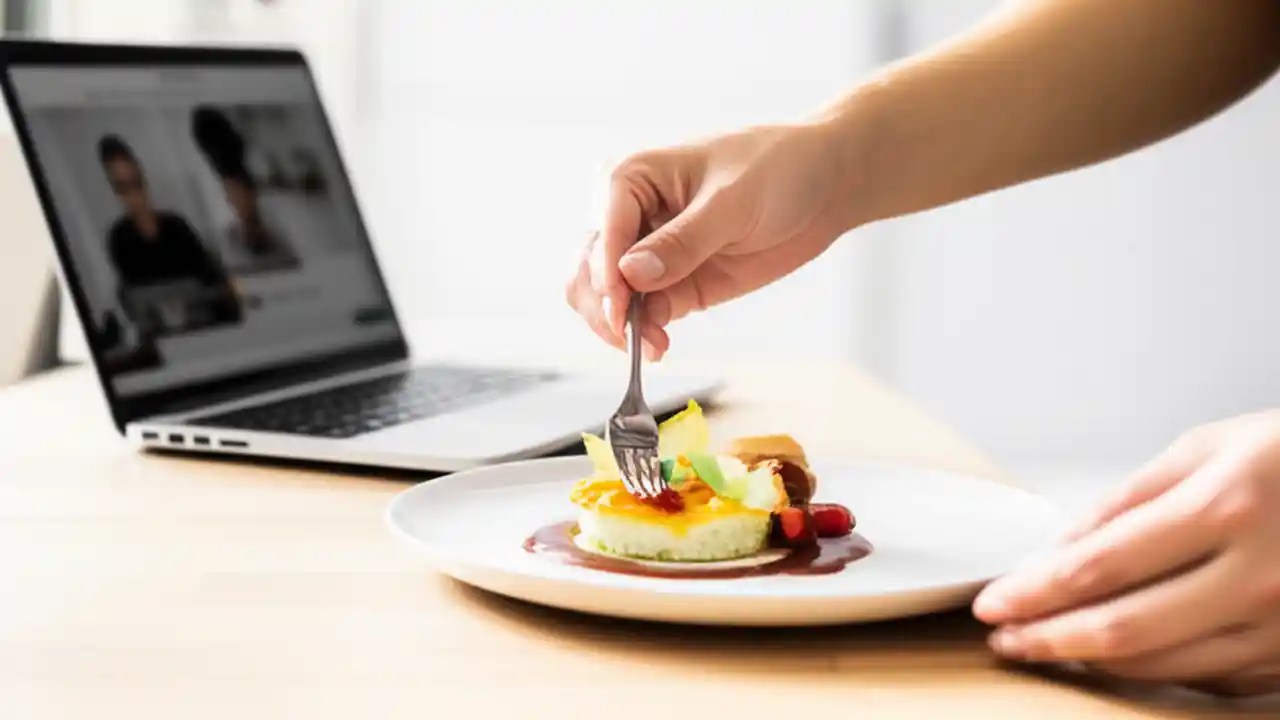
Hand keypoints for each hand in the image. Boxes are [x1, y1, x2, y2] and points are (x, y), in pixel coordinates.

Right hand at [565, 121, 857, 359]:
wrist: (824, 186)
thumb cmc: (778, 168)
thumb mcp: (732, 202)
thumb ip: (682, 241)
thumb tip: (631, 275)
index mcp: (631, 178)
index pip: (602, 229)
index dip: (605, 272)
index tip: (622, 308)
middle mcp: (629, 216)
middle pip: (588, 268)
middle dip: (605, 305)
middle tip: (634, 335)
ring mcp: (649, 254)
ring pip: (605, 298)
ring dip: (618, 327)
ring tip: (651, 345)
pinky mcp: (672, 284)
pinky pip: (641, 315)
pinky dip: (641, 335)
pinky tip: (658, 346)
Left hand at [973, 411, 1279, 695]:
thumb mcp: (1207, 450)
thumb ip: (1127, 502)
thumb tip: (1058, 550)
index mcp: (1225, 506)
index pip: (1101, 566)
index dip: (1034, 590)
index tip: (993, 601)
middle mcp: (1259, 574)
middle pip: (1125, 628)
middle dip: (1050, 637)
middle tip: (1005, 637)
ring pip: (1164, 664)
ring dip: (1092, 661)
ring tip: (1046, 646)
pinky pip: (1211, 679)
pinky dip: (1154, 669)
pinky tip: (1116, 655)